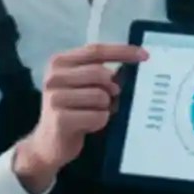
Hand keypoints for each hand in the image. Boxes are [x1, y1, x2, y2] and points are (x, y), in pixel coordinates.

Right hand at [13, 43, 147, 193]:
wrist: (48, 143)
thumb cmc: (71, 111)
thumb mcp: (82, 85)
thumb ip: (100, 73)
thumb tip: (133, 62)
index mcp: (59, 62)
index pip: (96, 50)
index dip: (122, 51)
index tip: (144, 55)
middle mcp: (53, 77)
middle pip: (100, 73)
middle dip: (112, 88)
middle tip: (108, 99)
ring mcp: (55, 98)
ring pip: (101, 96)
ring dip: (104, 108)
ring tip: (92, 113)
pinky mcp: (61, 120)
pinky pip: (98, 116)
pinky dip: (99, 121)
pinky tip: (87, 126)